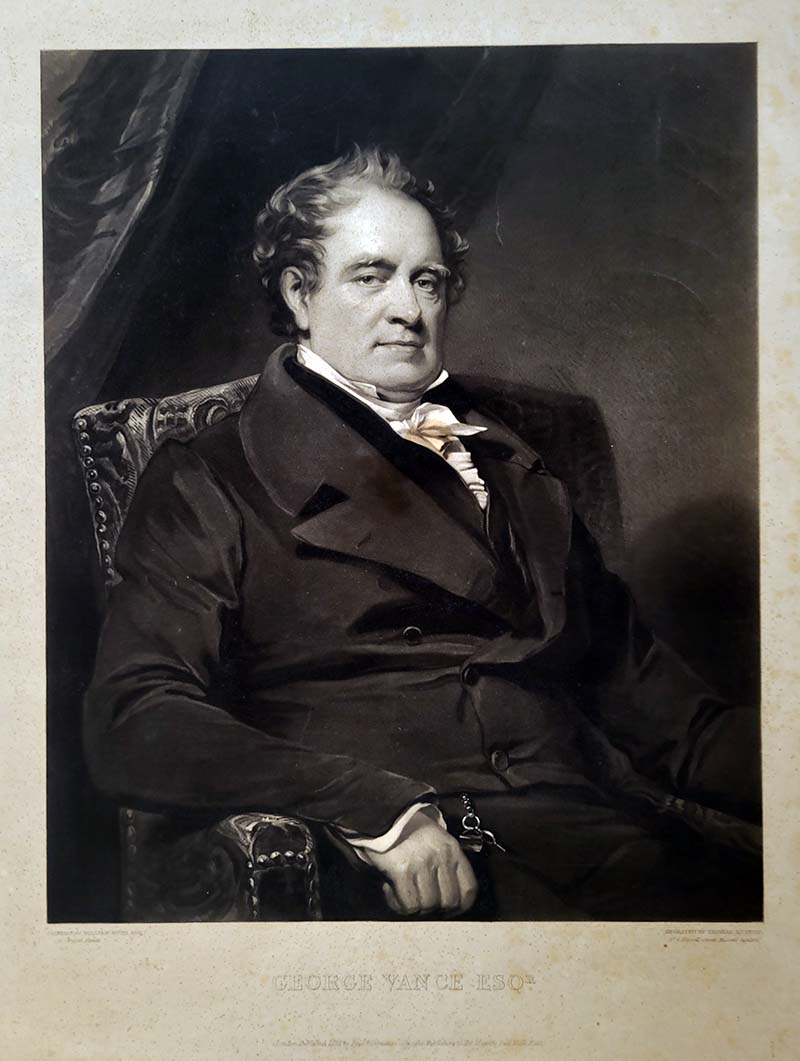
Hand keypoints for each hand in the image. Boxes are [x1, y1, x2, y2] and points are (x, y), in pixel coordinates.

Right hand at [361, 813, 478, 916]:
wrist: (380, 811)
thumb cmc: (406, 829)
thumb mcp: (435, 840)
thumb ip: (444, 864)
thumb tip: (448, 897)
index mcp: (452, 849)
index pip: (468, 890)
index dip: (459, 907)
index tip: (447, 911)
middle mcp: (441, 856)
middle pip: (449, 902)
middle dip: (434, 909)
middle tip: (419, 902)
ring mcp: (422, 863)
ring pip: (428, 905)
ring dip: (414, 906)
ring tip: (401, 893)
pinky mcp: (402, 869)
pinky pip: (408, 904)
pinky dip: (398, 904)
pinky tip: (390, 890)